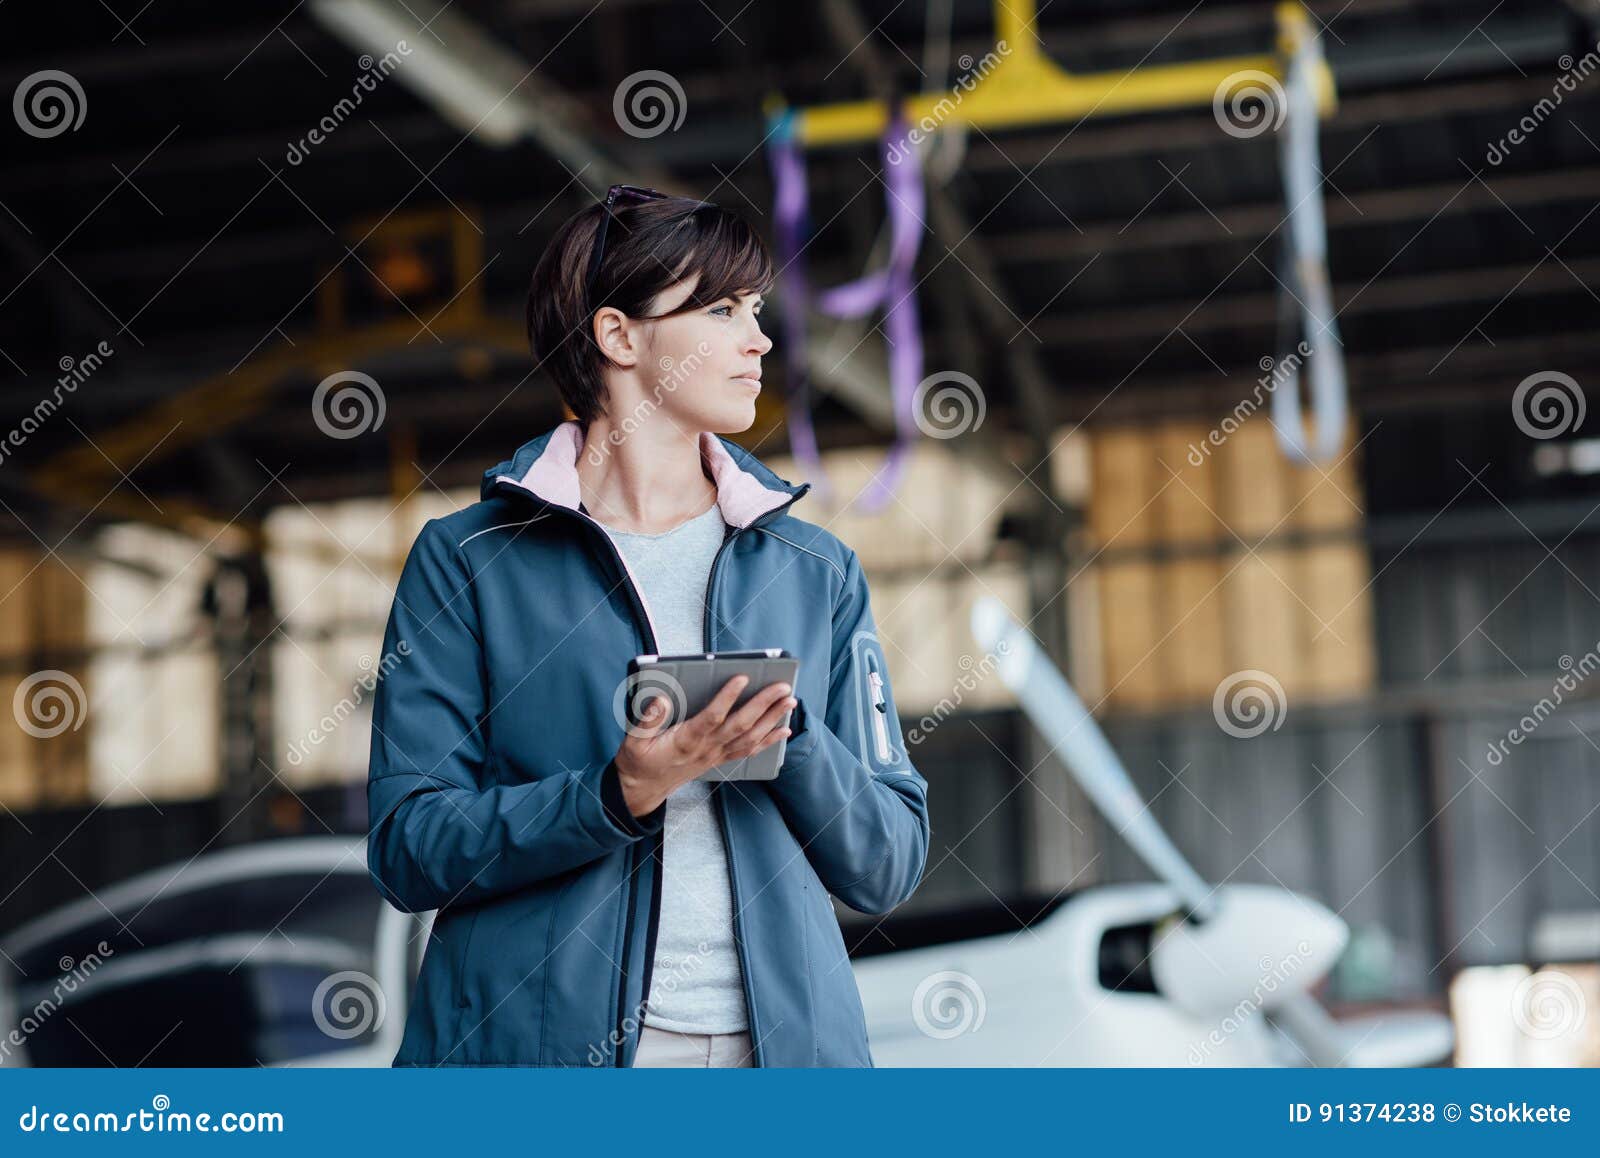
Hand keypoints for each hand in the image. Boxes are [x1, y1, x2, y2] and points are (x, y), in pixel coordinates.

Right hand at [613, 675, 795, 816]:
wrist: (642, 790)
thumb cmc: (639, 762)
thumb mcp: (633, 740)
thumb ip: (647, 720)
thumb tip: (662, 700)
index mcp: (685, 740)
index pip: (712, 717)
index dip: (728, 697)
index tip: (743, 678)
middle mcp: (706, 748)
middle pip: (741, 725)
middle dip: (764, 705)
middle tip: (782, 687)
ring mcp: (715, 755)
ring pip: (750, 737)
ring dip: (772, 719)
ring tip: (789, 701)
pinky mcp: (719, 759)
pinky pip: (749, 750)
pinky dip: (769, 740)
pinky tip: (783, 729)